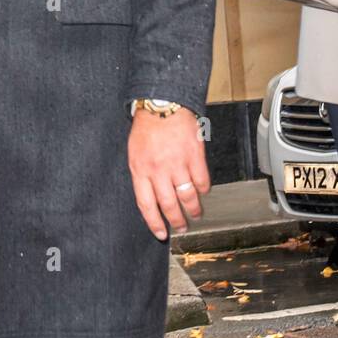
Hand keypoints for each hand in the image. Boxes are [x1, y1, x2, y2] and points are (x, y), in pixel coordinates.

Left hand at [128, 107, 209, 240]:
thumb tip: (150, 197)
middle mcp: (158, 170)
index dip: (154, 223)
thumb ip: (142, 174)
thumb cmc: (147, 127)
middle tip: (182, 228)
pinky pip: (201, 180)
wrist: (163, 104)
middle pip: (169, 205)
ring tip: (195, 215)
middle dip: (176, 221)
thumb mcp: (134, 153)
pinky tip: (202, 191)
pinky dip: (203, 189)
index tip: (161, 234)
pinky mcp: (194, 155)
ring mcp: (177, 163)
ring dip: (193, 209)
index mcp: (140, 170)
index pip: (146, 205)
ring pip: (187, 196)